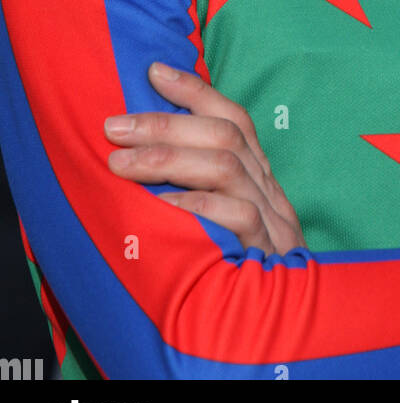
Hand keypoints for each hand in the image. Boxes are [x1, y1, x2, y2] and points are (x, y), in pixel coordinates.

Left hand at [104, 62, 305, 257]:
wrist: (281, 331)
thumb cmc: (238, 272)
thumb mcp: (222, 223)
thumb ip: (199, 188)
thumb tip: (144, 152)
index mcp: (259, 178)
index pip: (234, 118)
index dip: (196, 92)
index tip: (153, 72)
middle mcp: (269, 192)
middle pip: (226, 137)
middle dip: (166, 124)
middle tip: (115, 128)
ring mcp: (272, 223)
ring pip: (227, 168)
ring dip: (168, 159)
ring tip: (121, 164)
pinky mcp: (266, 256)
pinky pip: (235, 219)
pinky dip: (196, 207)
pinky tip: (161, 208)